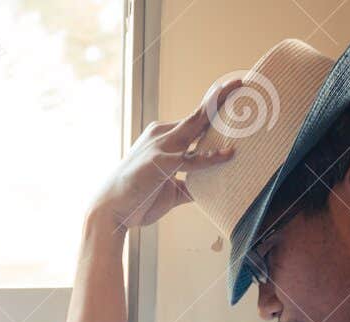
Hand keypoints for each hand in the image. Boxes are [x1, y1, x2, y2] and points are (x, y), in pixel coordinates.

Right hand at [90, 78, 238, 233]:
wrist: (109, 211)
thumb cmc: (135, 200)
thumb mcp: (167, 191)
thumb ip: (187, 187)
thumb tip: (206, 191)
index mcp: (161, 139)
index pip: (193, 121)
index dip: (212, 107)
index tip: (230, 94)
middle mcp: (161, 136)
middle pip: (197, 115)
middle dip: (219, 98)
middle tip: (240, 81)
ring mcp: (160, 147)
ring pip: (194, 125)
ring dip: (216, 108)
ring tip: (236, 91)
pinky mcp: (160, 163)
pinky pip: (191, 159)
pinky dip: (210, 157)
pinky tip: (228, 154)